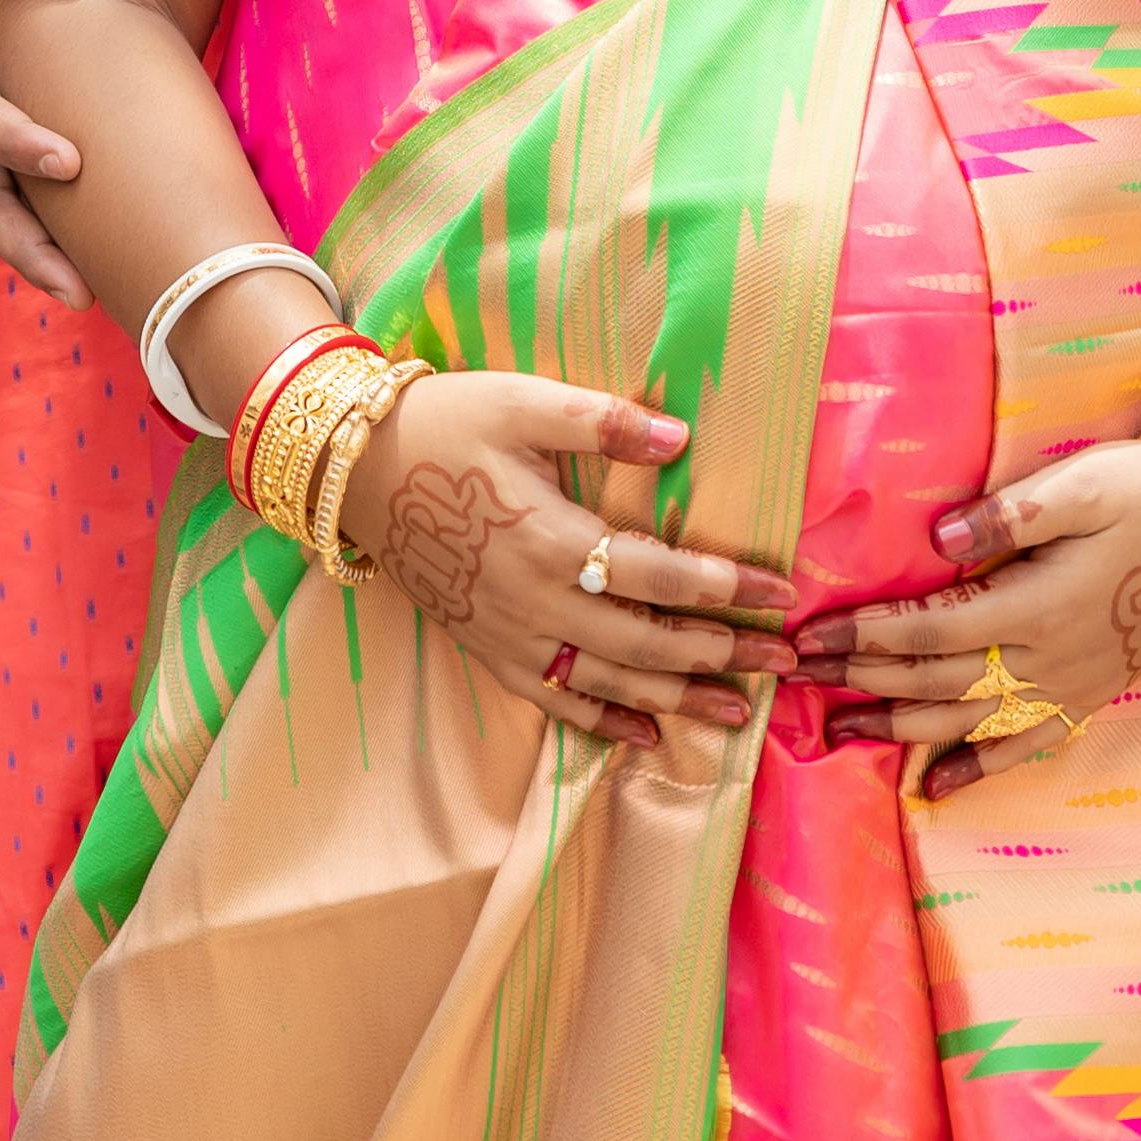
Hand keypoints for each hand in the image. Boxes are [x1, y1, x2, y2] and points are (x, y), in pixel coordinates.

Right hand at [357, 369, 791, 763]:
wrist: (359, 471)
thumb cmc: (449, 423)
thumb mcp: (522, 402)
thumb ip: (602, 421)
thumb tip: (680, 438)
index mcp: (552, 539)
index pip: (659, 574)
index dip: (725, 586)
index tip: (781, 593)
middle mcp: (538, 602)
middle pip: (647, 642)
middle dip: (720, 655)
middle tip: (782, 661)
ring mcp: (513, 636)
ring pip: (609, 684)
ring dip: (677, 700)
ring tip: (737, 714)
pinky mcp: (491, 651)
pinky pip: (556, 702)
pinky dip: (604, 724)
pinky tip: (645, 738)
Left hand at [792, 435, 1140, 793]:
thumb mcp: (1081, 486)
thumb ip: (1009, 519)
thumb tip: (939, 541)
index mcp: (1036, 606)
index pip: (928, 630)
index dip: (864, 635)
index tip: (808, 635)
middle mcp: (1047, 660)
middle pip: (935, 679)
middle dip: (861, 679)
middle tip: (796, 680)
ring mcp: (1069, 686)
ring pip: (967, 722)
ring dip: (898, 728)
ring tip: (838, 732)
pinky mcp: (1088, 695)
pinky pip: (1024, 746)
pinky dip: (976, 769)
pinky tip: (936, 788)